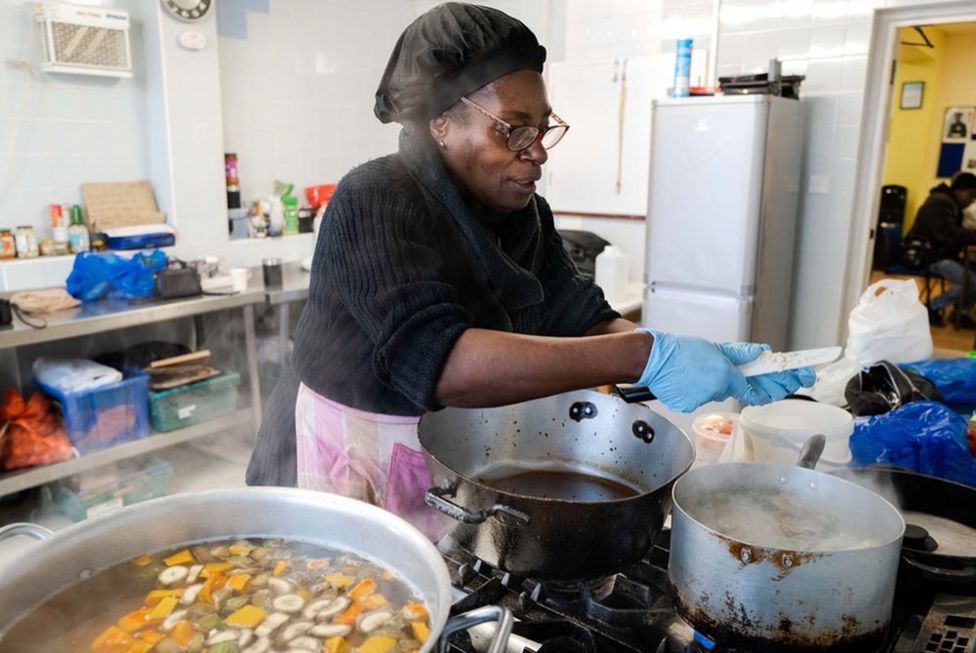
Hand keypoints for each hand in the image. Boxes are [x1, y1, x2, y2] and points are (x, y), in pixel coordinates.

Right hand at [635, 330, 814, 411]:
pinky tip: (689, 378)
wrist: (652, 359)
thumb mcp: (715, 347)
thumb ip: (739, 354)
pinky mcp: (689, 406)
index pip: (758, 387)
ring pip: (718, 393)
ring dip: (715, 383)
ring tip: (700, 368)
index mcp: (726, 374)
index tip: (797, 380)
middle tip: (780, 379)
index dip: (780, 384)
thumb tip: (760, 354)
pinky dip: (698, 389)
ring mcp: (702, 400)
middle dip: (764, 385)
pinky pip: (701, 398)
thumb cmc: (678, 350)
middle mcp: (717, 390)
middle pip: (741, 391)